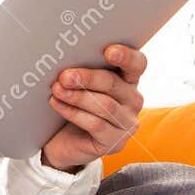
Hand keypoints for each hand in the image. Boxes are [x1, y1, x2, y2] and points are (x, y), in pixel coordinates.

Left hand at [40, 44, 147, 173]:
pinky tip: (57, 104)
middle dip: (87, 77)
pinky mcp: (115, 142)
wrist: (62, 141)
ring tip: (57, 90)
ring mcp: (127, 123)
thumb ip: (80, 69)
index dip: (126, 56)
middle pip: (114, 83)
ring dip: (77, 96)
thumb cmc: (73, 103)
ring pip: (105, 105)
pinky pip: (96, 124)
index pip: (137, 63)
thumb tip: (65, 58)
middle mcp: (133, 100)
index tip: (108, 51)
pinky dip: (73, 113)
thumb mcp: (79, 83)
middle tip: (65, 76)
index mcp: (128, 79)